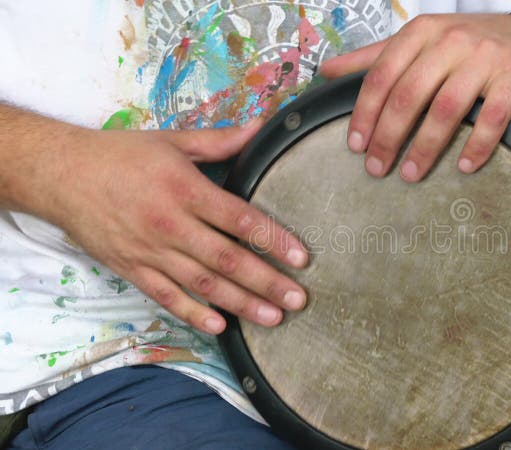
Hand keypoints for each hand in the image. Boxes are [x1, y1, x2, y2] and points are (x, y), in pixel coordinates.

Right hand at [42, 122, 307, 333]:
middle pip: (228, 260)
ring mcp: (150, 251)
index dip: (273, 240)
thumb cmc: (120, 155)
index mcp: (185, 189)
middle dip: (267, 282)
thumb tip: (262, 125)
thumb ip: (220, 140)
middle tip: (298, 300)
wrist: (60, 174)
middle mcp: (171, 225)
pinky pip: (166, 297)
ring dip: (241, 303)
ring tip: (273, 319)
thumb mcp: (173, 141)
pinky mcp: (131, 269)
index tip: (302, 258)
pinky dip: (193, 314)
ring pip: (203, 284)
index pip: (240, 219)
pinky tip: (220, 326)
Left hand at [320, 14, 510, 181]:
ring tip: (412, 174)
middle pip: (410, 94)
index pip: (383, 73)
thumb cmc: (470, 44)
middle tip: (377, 168)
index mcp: (422, 32)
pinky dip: (478, 145)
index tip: (356, 144)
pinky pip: (493, 117)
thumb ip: (375, 57)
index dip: (365, 112)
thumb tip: (327, 71)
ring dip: (426, 146)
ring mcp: (485, 58)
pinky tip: (464, 166)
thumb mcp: (421, 41)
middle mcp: (451, 40)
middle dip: (389, 136)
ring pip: (447, 107)